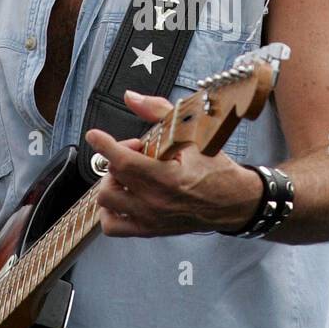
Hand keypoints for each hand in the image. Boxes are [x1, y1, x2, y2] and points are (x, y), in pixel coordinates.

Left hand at [85, 90, 262, 238]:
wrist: (233, 202)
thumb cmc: (215, 170)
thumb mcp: (193, 134)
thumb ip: (158, 112)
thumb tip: (132, 98)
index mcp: (168, 177)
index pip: (123, 161)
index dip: (104, 144)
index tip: (95, 135)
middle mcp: (156, 201)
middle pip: (113, 176)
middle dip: (117, 157)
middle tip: (135, 151)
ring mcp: (150, 218)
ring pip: (106, 200)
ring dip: (111, 181)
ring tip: (126, 174)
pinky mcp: (149, 229)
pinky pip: (112, 225)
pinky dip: (109, 210)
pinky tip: (122, 195)